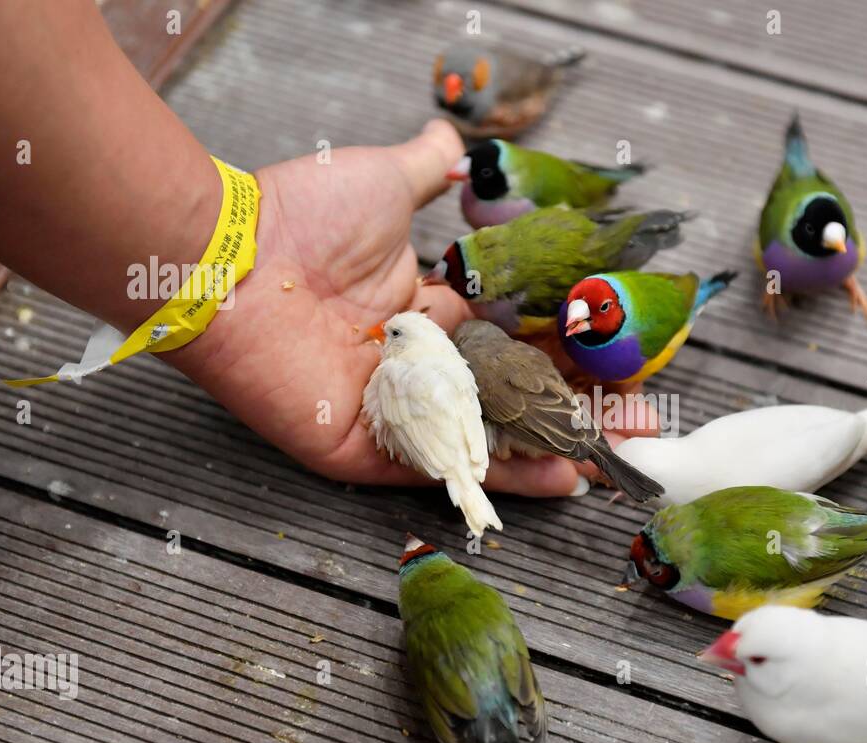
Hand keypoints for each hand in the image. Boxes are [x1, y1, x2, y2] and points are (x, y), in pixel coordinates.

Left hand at [167, 120, 652, 495]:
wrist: (228, 261)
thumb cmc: (302, 217)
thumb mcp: (384, 181)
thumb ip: (428, 166)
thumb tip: (455, 139)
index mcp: (425, 311)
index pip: (512, 338)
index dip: (566, 350)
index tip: (617, 357)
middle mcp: (418, 365)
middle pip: (513, 395)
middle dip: (578, 409)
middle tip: (638, 423)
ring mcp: (396, 411)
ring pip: (489, 437)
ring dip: (556, 450)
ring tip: (615, 460)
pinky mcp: (368, 449)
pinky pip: (443, 469)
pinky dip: (502, 478)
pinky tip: (561, 479)